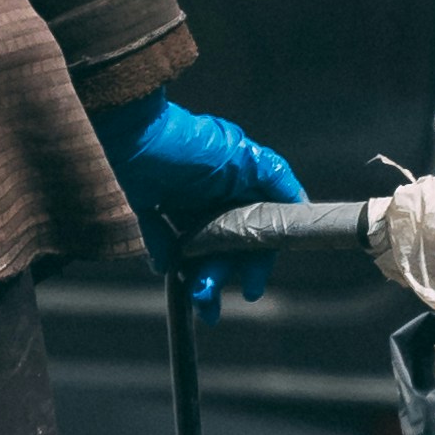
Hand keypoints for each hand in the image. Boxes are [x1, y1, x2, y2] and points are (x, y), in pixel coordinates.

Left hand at [119, 94, 306, 299]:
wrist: (133, 136)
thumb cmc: (191, 144)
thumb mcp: (241, 156)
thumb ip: (274, 176)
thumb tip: (302, 203)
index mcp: (238, 183)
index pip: (257, 231)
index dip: (257, 261)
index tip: (252, 289)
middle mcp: (212, 195)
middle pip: (225, 248)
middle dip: (221, 275)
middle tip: (209, 296)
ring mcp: (180, 203)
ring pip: (196, 252)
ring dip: (197, 278)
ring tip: (194, 298)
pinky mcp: (149, 208)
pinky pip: (162, 243)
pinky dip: (166, 260)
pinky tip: (165, 267)